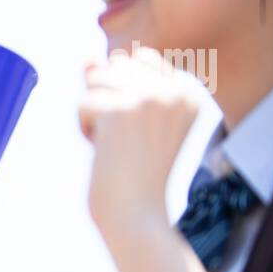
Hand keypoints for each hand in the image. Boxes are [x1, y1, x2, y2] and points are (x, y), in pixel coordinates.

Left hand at [78, 47, 199, 242]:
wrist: (136, 213)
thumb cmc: (136, 170)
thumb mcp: (136, 119)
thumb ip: (117, 82)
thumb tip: (88, 60)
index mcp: (189, 90)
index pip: (140, 58)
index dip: (125, 91)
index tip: (140, 128)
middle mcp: (174, 89)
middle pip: (115, 66)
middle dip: (108, 99)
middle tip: (127, 138)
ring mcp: (149, 98)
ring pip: (96, 79)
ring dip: (95, 112)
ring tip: (116, 142)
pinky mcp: (121, 109)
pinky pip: (83, 102)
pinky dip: (85, 128)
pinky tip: (105, 150)